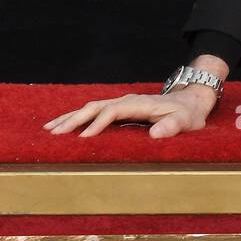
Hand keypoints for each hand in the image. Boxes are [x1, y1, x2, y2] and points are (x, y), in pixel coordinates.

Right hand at [42, 86, 216, 138]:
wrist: (190, 101)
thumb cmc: (187, 114)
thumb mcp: (185, 121)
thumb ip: (172, 127)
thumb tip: (155, 135)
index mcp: (139, 104)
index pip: (112, 112)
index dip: (98, 124)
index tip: (83, 139)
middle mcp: (127, 101)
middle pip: (94, 107)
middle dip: (74, 119)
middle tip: (54, 134)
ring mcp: (122, 103)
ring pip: (90, 108)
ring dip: (71, 117)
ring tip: (50, 129)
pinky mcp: (120, 108)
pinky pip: (95, 111)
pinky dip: (78, 117)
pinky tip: (64, 125)